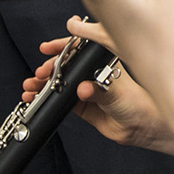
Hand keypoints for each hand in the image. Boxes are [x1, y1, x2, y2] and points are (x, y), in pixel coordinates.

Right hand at [24, 28, 173, 157]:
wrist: (142, 127)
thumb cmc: (137, 102)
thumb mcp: (117, 92)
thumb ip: (98, 91)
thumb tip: (82, 89)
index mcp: (102, 61)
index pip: (78, 47)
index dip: (61, 46)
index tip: (46, 48)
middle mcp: (92, 71)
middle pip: (65, 64)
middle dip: (49, 67)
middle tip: (40, 74)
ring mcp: (86, 87)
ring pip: (60, 81)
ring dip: (44, 83)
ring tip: (31, 87)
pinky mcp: (82, 105)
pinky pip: (61, 99)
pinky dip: (47, 97)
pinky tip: (35, 98)